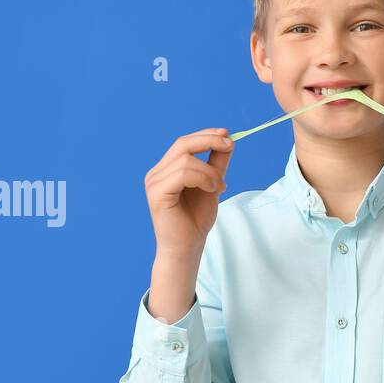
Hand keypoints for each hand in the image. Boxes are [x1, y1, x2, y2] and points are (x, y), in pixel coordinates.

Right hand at [145, 128, 232, 256]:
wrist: (187, 247)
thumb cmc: (196, 219)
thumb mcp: (212, 184)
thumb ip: (216, 163)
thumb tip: (227, 140)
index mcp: (166, 169)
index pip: (184, 143)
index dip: (205, 135)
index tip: (227, 134)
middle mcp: (156, 173)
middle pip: (182, 144)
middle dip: (209, 141)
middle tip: (229, 145)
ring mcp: (154, 182)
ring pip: (186, 160)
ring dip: (210, 170)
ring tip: (219, 186)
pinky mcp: (157, 193)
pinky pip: (183, 174)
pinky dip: (203, 178)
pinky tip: (213, 190)